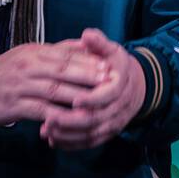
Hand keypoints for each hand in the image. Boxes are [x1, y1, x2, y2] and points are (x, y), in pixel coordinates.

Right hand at [0, 40, 107, 126]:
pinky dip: (56, 116)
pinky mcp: (14, 105)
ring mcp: (21, 86)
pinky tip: (72, 120)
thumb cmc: (8, 70)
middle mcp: (29, 67)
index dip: (89, 61)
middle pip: (64, 71)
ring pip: (54, 91)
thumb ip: (58, 50)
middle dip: (89, 77)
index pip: (67, 55)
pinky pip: (39, 111)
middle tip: (110, 84)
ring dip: (77, 97)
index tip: (110, 67)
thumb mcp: (31, 54)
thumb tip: (87, 43)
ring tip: (98, 103)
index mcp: (36, 52)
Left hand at [39, 28, 145, 150]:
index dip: (91, 99)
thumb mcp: (111, 51)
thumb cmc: (116, 66)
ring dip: (67, 134)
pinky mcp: (105, 133)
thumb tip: (87, 34)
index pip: (108, 96)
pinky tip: (52, 139)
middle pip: (95, 118)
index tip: (73, 99)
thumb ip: (98, 43)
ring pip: (90, 134)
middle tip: (48, 118)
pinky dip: (70, 143)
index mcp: (120, 86)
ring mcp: (112, 123)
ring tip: (45, 129)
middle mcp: (118, 107)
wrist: (133, 86)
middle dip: (71, 120)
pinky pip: (88, 143)